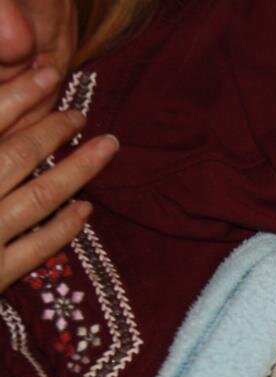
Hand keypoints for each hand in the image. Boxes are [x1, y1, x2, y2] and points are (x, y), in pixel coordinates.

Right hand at [0, 65, 118, 291]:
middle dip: (55, 129)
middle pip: (17, 154)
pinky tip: (86, 209)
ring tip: (107, 148)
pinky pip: (36, 249)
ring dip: (78, 171)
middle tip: (82, 111)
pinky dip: (64, 229)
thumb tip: (0, 107)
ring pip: (38, 198)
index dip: (20, 93)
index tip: (51, 71)